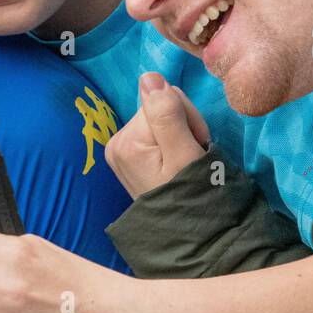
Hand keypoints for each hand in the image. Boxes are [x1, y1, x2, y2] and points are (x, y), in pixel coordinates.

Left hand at [105, 73, 211, 200]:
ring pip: (162, 116)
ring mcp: (122, 149)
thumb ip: (166, 115)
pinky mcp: (130, 154)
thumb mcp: (184, 155)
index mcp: (125, 141)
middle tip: (191, 154)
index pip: (164, 99)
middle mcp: (117, 142)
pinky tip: (177, 162)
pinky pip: (157, 130)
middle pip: (161, 106)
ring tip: (185, 161)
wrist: (191, 235)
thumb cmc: (192, 197)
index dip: (188, 117)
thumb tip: (149, 77)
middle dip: (184, 124)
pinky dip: (174, 141)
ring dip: (182, 133)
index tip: (195, 144)